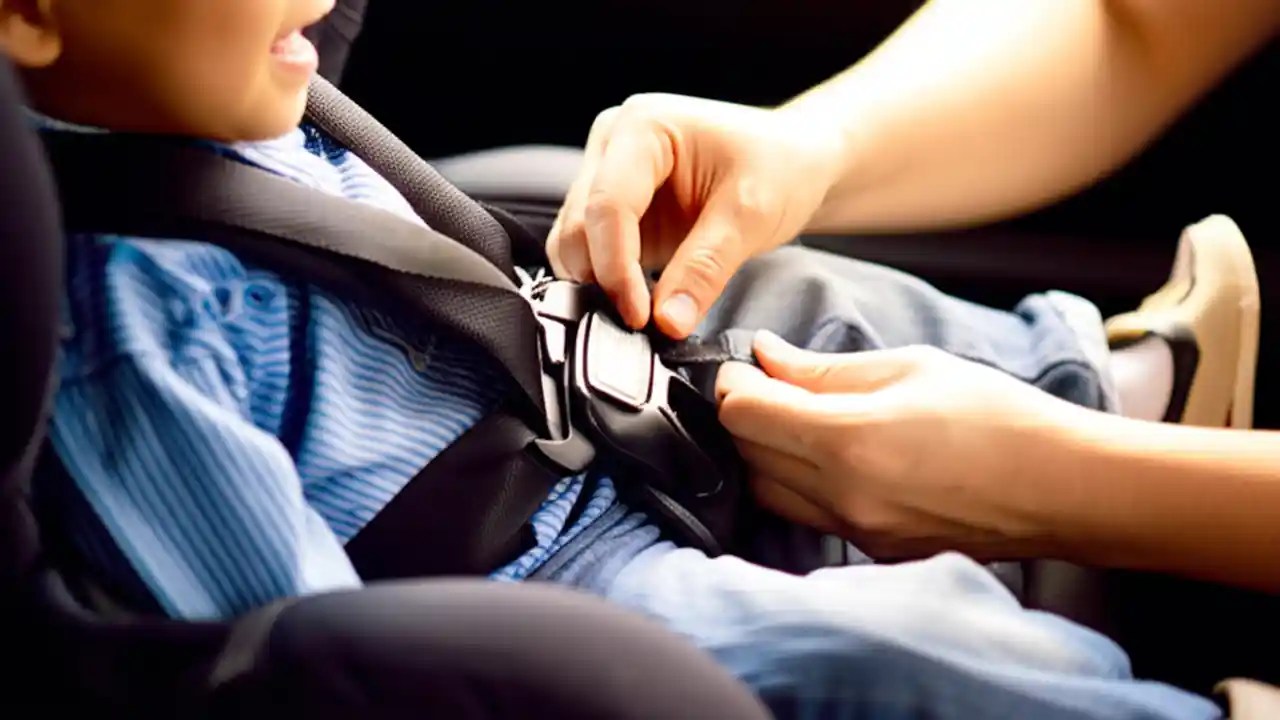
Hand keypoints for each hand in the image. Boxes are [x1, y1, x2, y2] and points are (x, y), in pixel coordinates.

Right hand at [547, 94, 843, 336]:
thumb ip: (705, 268)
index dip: (616, 267)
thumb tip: (666, 322)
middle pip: (579, 225)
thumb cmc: (780, 167)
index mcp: (642, 127)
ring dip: (598, 286)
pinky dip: (606, 285)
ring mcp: (607, 176)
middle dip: (603, 281)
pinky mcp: (614, 212)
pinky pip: (590, 254)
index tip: (639, 316)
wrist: (795, 163)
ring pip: (573, 244)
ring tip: (642, 318)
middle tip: (641, 326)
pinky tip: (639, 305)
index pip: (607, 205)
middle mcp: (613, 145)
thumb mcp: (752, 214)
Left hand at [716, 332, 1083, 559]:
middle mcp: (842, 495)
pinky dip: (797, 483)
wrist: (1061, 487)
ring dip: (764, 453)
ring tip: (796, 420)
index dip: (733, 384)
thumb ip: (823, 369)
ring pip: (767, 491)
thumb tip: (766, 355)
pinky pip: (806, 514)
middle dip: (744, 415)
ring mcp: (856, 530)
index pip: (743, 415)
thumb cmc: (996, 417)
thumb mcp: (909, 368)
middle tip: (768, 385)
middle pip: (746, 454)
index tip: (744, 366)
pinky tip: (826, 455)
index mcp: (848, 440)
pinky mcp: (870, 550)